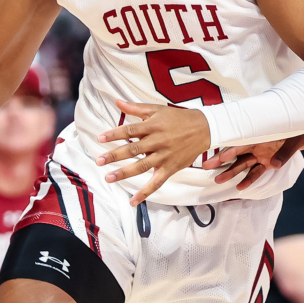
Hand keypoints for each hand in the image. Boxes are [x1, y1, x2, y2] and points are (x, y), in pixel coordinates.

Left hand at [96, 100, 210, 205]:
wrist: (204, 128)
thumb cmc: (178, 118)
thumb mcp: (157, 110)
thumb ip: (136, 108)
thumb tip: (117, 101)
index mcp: (153, 126)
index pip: (130, 130)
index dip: (114, 134)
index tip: (100, 138)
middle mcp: (157, 141)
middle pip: (133, 149)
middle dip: (115, 155)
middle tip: (99, 160)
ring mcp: (164, 156)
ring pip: (142, 166)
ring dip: (124, 173)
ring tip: (109, 178)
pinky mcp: (170, 168)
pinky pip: (156, 182)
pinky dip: (145, 192)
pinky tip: (133, 201)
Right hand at [202, 130, 303, 189]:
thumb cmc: (299, 129)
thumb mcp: (295, 138)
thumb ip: (284, 152)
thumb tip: (273, 165)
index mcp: (260, 134)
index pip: (241, 142)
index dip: (229, 150)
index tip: (218, 157)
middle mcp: (257, 144)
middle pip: (236, 153)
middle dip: (221, 160)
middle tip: (206, 167)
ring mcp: (262, 154)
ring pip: (243, 164)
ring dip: (231, 172)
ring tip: (219, 181)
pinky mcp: (268, 162)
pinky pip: (257, 172)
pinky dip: (249, 179)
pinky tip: (240, 188)